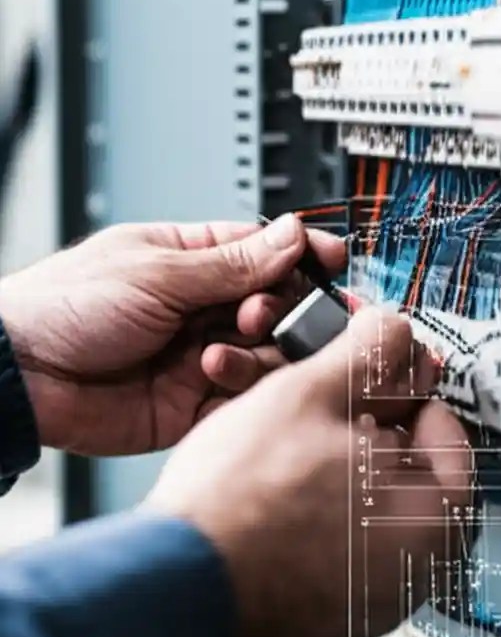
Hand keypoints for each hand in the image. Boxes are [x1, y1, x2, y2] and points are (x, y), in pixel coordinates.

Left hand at [0, 215, 344, 454]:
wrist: (18, 377)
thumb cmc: (63, 307)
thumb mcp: (158, 273)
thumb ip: (233, 263)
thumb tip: (291, 234)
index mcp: (191, 260)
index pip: (266, 252)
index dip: (303, 256)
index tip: (333, 261)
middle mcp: (201, 308)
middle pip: (278, 304)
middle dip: (283, 308)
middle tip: (264, 313)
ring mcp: (201, 355)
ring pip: (268, 351)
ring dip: (258, 348)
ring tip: (223, 347)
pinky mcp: (195, 402)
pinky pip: (244, 395)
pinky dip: (241, 384)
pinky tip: (213, 372)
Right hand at [146, 309, 474, 636]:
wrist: (170, 582)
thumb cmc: (240, 503)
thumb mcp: (311, 393)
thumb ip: (368, 353)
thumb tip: (394, 328)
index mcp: (440, 514)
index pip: (442, 423)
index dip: (399, 382)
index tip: (369, 369)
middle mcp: (420, 565)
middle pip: (405, 463)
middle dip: (361, 423)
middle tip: (318, 403)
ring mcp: (375, 593)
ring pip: (367, 499)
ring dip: (331, 462)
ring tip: (285, 444)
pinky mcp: (331, 609)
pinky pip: (337, 539)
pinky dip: (313, 509)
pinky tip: (273, 490)